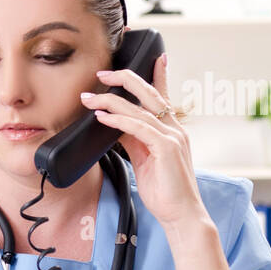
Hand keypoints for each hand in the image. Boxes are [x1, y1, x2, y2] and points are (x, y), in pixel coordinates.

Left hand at [78, 53, 205, 230]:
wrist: (181, 215)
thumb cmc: (164, 191)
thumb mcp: (144, 160)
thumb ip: (133, 140)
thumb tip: (115, 126)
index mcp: (172, 130)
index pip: (163, 95)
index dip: (157, 73)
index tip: (152, 55)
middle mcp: (175, 129)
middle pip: (150, 93)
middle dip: (125, 79)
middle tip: (102, 73)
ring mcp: (173, 137)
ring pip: (139, 109)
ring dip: (111, 101)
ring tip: (89, 98)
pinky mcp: (166, 148)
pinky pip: (138, 127)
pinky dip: (118, 120)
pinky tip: (102, 116)